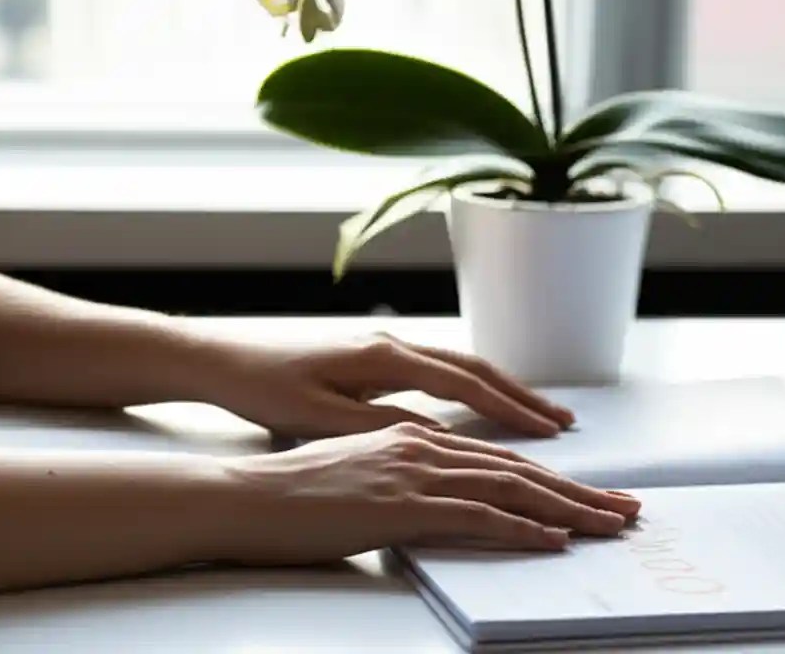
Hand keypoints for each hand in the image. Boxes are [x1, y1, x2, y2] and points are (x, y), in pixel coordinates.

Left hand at [200, 332, 573, 438]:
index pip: (463, 382)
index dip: (509, 409)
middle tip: (562, 422)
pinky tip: (477, 399)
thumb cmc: (265, 389)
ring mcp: (381, 347)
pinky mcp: (369, 356)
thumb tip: (439, 439)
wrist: (222, 359)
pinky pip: (435, 368)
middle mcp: (390, 345)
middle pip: (472, 367)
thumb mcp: (322, 418)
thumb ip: (382, 427)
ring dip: (499, 387)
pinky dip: (469, 384)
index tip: (548, 431)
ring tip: (534, 412)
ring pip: (456, 364)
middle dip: (519, 395)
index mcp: (383, 358)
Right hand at [216, 422, 639, 564]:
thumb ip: (399, 474)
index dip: (549, 477)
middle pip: (516, 468)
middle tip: (626, 508)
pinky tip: (554, 540)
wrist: (244, 497)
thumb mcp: (354, 472)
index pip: (495, 458)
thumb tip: (433, 493)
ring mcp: (412, 473)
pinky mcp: (400, 504)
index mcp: (411, 437)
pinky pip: (476, 516)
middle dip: (578, 490)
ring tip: (610, 524)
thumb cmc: (289, 493)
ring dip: (567, 508)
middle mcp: (420, 446)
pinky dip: (521, 528)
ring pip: (508, 488)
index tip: (588, 494)